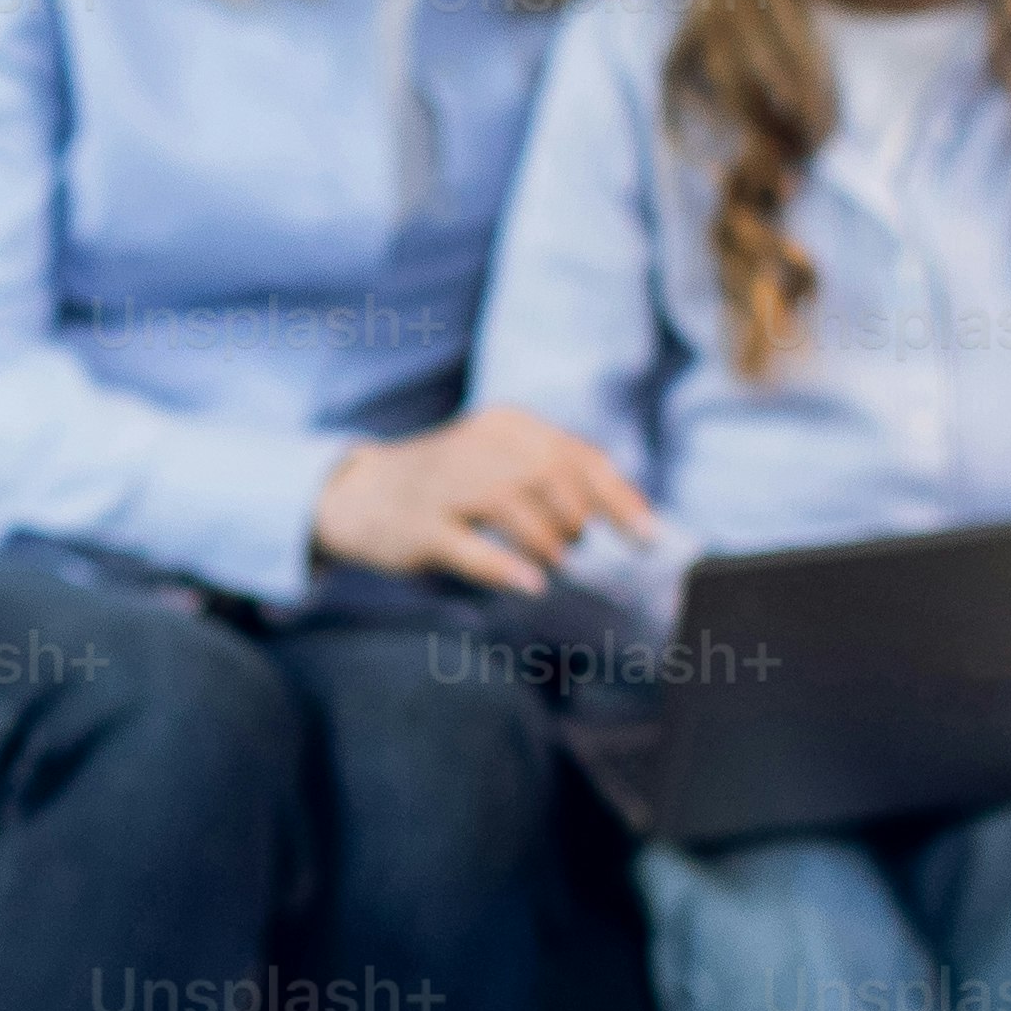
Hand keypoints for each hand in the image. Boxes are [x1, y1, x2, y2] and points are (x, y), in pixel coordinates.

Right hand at [315, 410, 660, 593]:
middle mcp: (478, 445)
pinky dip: (505, 567)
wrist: (361, 493)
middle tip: (576, 547)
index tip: (648, 536)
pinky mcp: (420, 526)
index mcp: (508, 426)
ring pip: (513, 506)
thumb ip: (556, 480)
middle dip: (577, 519)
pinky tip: (531, 584)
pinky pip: (469, 547)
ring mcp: (445, 486)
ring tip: (553, 564)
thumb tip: (627, 519)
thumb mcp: (501, 461)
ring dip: (546, 542)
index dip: (620, 498)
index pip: (577, 456)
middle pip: (549, 476)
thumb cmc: (450, 485)